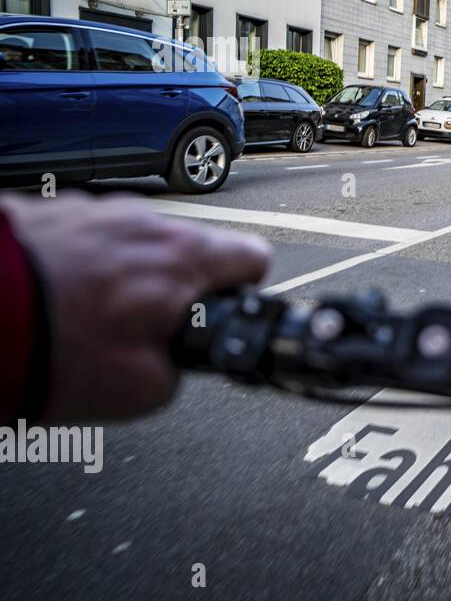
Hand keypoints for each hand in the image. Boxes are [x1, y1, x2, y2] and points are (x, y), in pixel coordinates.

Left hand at [1, 192, 270, 421]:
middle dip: (170, 288)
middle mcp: (144, 221)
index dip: (243, 289)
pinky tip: (49, 298)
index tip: (220, 310)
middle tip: (134, 330)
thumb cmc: (49, 348)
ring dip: (119, 274)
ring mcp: (92, 209)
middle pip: (186, 251)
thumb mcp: (141, 391)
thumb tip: (173, 362)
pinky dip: (74, 264)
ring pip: (130, 243)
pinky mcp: (47, 211)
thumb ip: (179, 370)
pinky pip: (80, 237)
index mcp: (182, 258)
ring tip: (80, 316)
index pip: (253, 257)